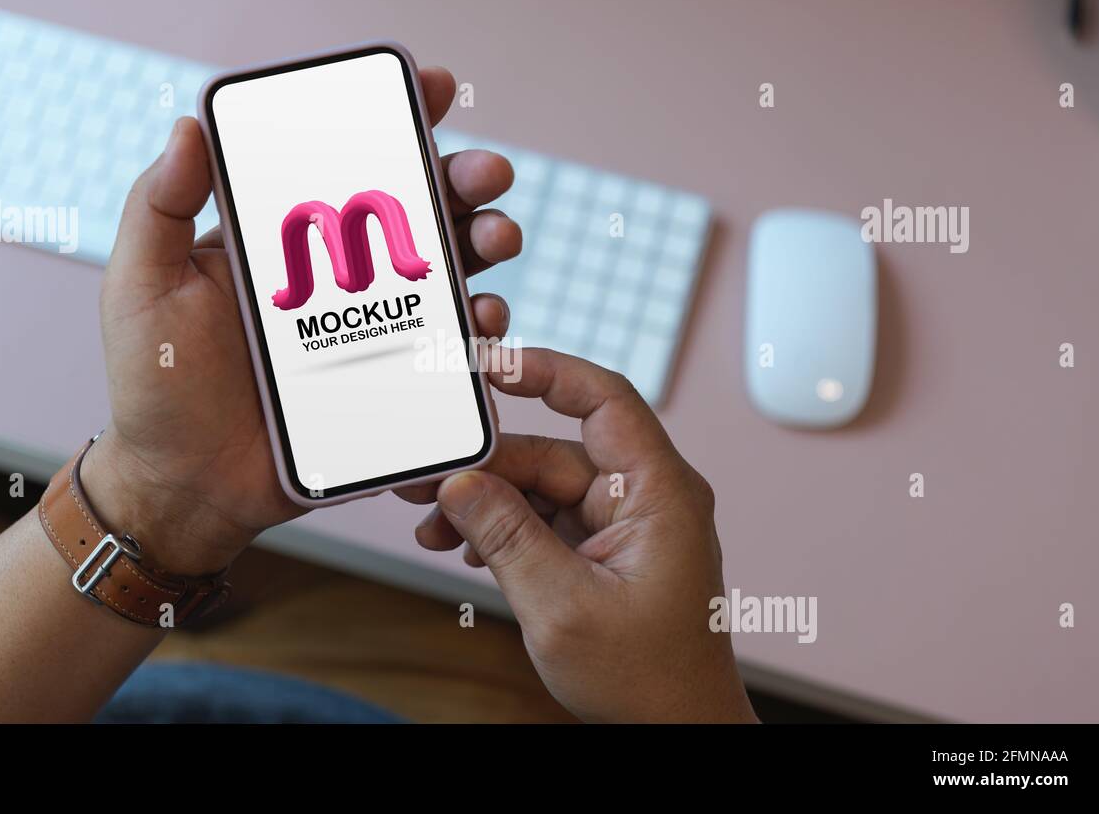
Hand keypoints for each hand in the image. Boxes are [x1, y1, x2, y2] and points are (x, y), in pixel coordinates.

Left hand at [83, 67, 521, 575]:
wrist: (184, 488)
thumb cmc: (155, 387)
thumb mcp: (142, 287)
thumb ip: (159, 206)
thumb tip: (189, 124)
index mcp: (284, 238)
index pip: (345, 162)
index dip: (395, 121)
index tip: (437, 89)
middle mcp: (336, 275)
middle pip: (416, 211)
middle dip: (463, 181)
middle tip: (487, 174)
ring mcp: (366, 329)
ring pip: (445, 272)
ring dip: (485, 244)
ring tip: (497, 239)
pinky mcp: (388, 384)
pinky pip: (446, 349)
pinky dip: (477, 329)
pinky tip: (483, 319)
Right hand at [397, 347, 757, 722]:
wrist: (673, 733)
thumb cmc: (645, 679)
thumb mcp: (562, 606)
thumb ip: (507, 536)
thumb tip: (460, 483)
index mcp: (658, 493)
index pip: (603, 398)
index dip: (544, 370)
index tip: (486, 364)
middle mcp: (644, 498)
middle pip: (553, 451)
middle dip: (486, 465)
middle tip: (424, 480)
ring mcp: (623, 526)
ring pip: (542, 488)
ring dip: (486, 504)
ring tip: (433, 528)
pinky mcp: (605, 552)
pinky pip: (546, 520)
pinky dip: (504, 530)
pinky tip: (466, 550)